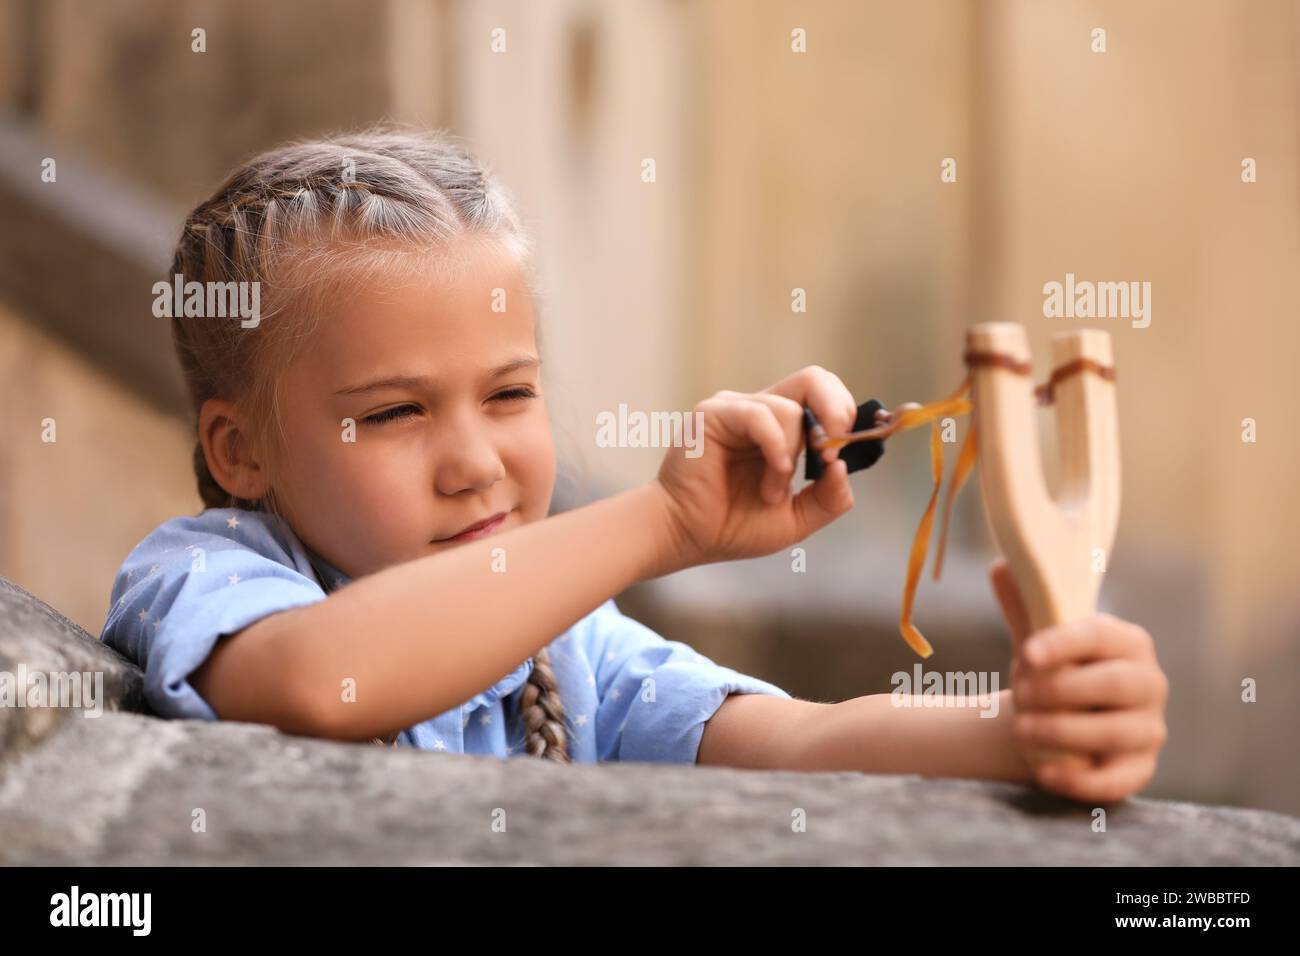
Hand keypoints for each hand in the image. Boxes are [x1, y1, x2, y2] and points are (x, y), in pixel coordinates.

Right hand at [654, 366, 857, 568]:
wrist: (687, 537)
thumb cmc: (732, 527)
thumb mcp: (795, 518)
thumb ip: (828, 498)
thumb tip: (843, 467)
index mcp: (781, 430)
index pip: (824, 397)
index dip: (845, 418)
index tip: (843, 455)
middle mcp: (760, 412)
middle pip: (815, 380)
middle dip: (837, 412)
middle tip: (830, 451)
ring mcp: (735, 409)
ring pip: (790, 408)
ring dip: (791, 458)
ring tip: (771, 492)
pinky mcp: (713, 414)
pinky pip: (761, 415)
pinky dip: (776, 450)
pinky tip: (770, 481)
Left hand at [990, 559, 1168, 803]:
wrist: (1054, 720)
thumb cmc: (1052, 670)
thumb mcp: (1036, 637)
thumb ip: (1024, 606)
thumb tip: (1002, 565)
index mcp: (1127, 641)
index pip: (1103, 636)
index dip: (1065, 643)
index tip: (1026, 653)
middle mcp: (1149, 682)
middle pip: (1116, 684)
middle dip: (1061, 690)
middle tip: (1018, 694)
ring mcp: (1149, 728)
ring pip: (1116, 732)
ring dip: (1062, 732)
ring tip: (1019, 730)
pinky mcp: (1138, 770)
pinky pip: (1117, 779)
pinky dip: (1079, 780)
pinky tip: (1043, 772)